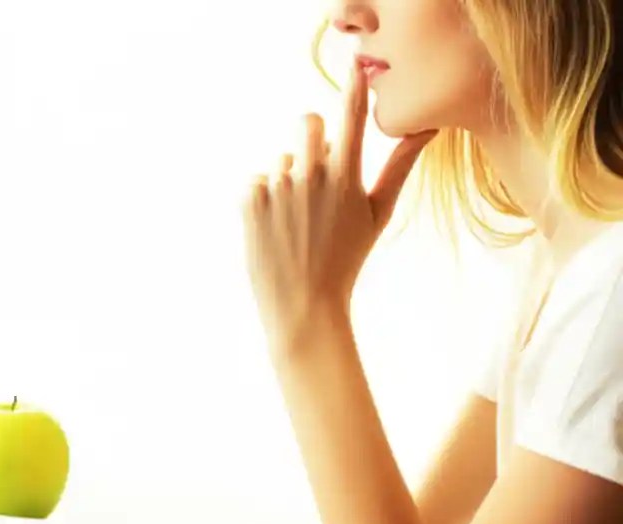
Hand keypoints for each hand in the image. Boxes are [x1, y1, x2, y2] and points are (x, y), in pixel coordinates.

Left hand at [241, 58, 436, 357]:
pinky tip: (277, 227)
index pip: (350, 117)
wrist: (303, 305)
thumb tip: (426, 130)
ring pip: (283, 160)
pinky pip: (258, 181)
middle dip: (314, 139)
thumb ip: (399, 167)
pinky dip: (265, 198)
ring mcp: (277, 187)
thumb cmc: (346, 260)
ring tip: (299, 221)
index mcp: (345, 177)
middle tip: (319, 174)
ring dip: (290, 180)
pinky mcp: (249, 200)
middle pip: (308, 123)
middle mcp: (310, 175)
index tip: (358, 65)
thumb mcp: (378, 215)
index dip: (355, 87)